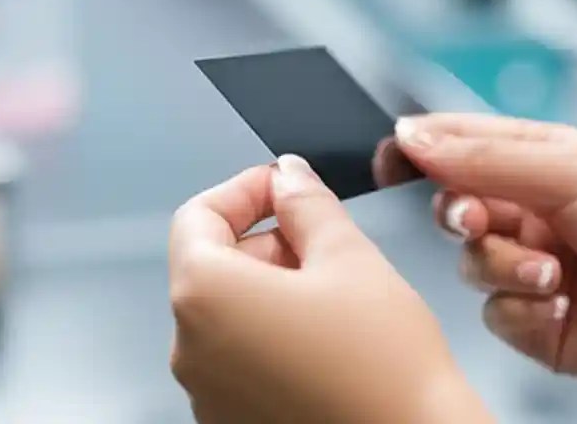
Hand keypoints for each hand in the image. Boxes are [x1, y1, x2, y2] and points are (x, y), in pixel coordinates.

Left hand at [169, 155, 492, 423]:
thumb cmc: (387, 370)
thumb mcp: (350, 257)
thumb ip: (307, 204)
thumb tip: (288, 177)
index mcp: (205, 296)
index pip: (198, 215)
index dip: (246, 190)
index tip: (285, 187)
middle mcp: (190, 349)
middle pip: (212, 265)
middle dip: (267, 241)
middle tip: (325, 240)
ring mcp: (207, 394)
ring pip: (228, 314)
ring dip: (272, 289)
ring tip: (336, 295)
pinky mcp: (231, 422)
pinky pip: (239, 361)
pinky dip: (272, 336)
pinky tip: (327, 340)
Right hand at [396, 114, 576, 423]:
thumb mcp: (570, 171)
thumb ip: (483, 157)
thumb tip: (413, 134)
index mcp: (540, 161)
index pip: (460, 144)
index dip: (420, 149)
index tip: (392, 160)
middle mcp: (533, 213)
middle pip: (454, 205)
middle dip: (461, 214)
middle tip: (479, 219)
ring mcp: (534, 267)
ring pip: (471, 263)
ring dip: (504, 267)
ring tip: (553, 274)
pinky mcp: (539, 322)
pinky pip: (494, 314)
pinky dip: (522, 309)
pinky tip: (563, 305)